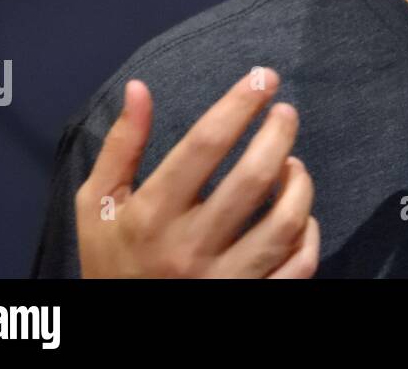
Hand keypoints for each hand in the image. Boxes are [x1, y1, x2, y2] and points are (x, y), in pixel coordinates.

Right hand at [76, 67, 318, 277]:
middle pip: (254, 178)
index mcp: (151, 215)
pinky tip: (300, 214)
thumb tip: (139, 87)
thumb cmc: (112, 260)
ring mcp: (223, 280)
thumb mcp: (98, 205)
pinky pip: (299, 265)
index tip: (265, 77)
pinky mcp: (249, 300)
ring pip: (285, 223)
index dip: (240, 103)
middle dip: (279, 133)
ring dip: (300, 184)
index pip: (205, 144)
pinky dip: (309, 233)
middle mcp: (189, 248)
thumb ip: (121, 147)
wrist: (116, 331)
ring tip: (294, 164)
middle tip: (286, 113)